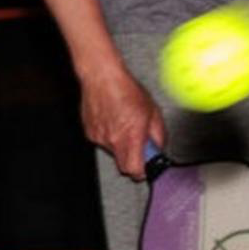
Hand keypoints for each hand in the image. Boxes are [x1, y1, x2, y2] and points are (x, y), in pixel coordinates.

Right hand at [82, 62, 162, 180]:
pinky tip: (112, 118)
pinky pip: (103, 141)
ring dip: (121, 143)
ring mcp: (99, 137)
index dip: (142, 172)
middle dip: (133, 159)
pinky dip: (109, 135)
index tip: (146, 166)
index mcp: (131, 136)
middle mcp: (113, 140)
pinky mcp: (90, 132)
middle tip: (138, 144)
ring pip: (113, 151)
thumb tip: (158, 146)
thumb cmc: (125, 89)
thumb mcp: (152, 111)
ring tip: (123, 122)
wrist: (102, 77)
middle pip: (123, 165)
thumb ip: (158, 134)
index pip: (135, 170)